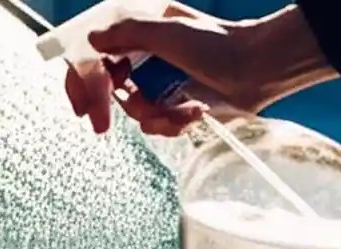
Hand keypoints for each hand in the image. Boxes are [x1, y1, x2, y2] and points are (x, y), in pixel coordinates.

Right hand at [64, 4, 336, 136]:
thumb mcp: (167, 31)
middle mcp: (144, 56)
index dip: (81, 79)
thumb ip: (125, 33)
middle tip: (100, 124)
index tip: (82, 103)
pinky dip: (171, 123)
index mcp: (138, 32)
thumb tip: (93, 41)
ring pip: (131, 109)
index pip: (94, 55)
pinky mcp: (173, 104)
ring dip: (152, 114)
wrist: (259, 69)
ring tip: (178, 109)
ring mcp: (158, 82)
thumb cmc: (220, 44)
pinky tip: (193, 113)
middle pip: (105, 86)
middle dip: (107, 105)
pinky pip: (154, 124)